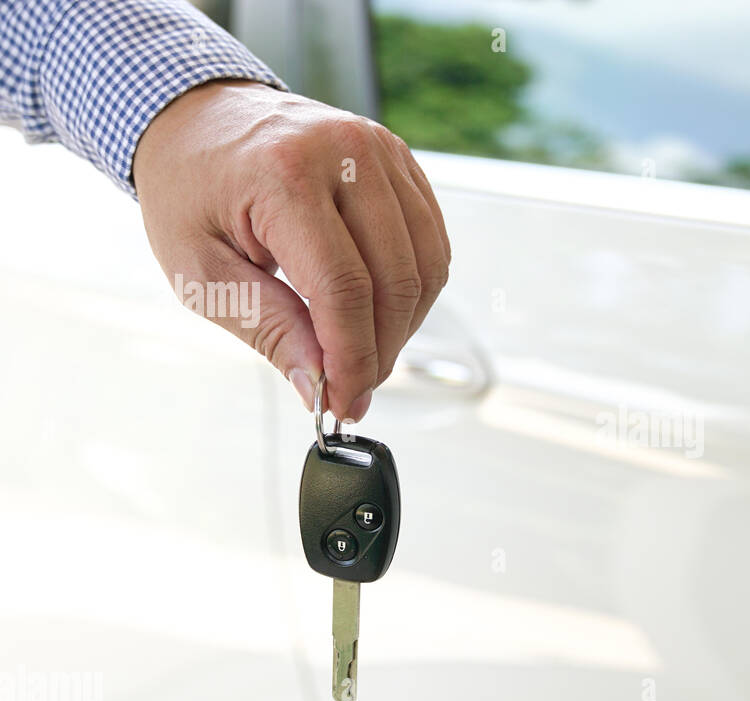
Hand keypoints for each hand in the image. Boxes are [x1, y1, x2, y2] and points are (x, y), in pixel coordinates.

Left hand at [133, 80, 449, 420]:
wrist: (197, 119)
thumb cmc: (190, 190)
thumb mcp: (201, 272)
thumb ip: (267, 328)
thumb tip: (319, 386)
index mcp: (283, 174)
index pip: (343, 288)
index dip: (351, 358)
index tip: (343, 403)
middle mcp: (344, 151)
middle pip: (395, 281)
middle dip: (380, 352)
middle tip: (353, 390)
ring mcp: (380, 151)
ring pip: (425, 268)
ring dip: (403, 327)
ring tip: (363, 353)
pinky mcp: (399, 161)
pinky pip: (431, 244)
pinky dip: (414, 292)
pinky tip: (379, 313)